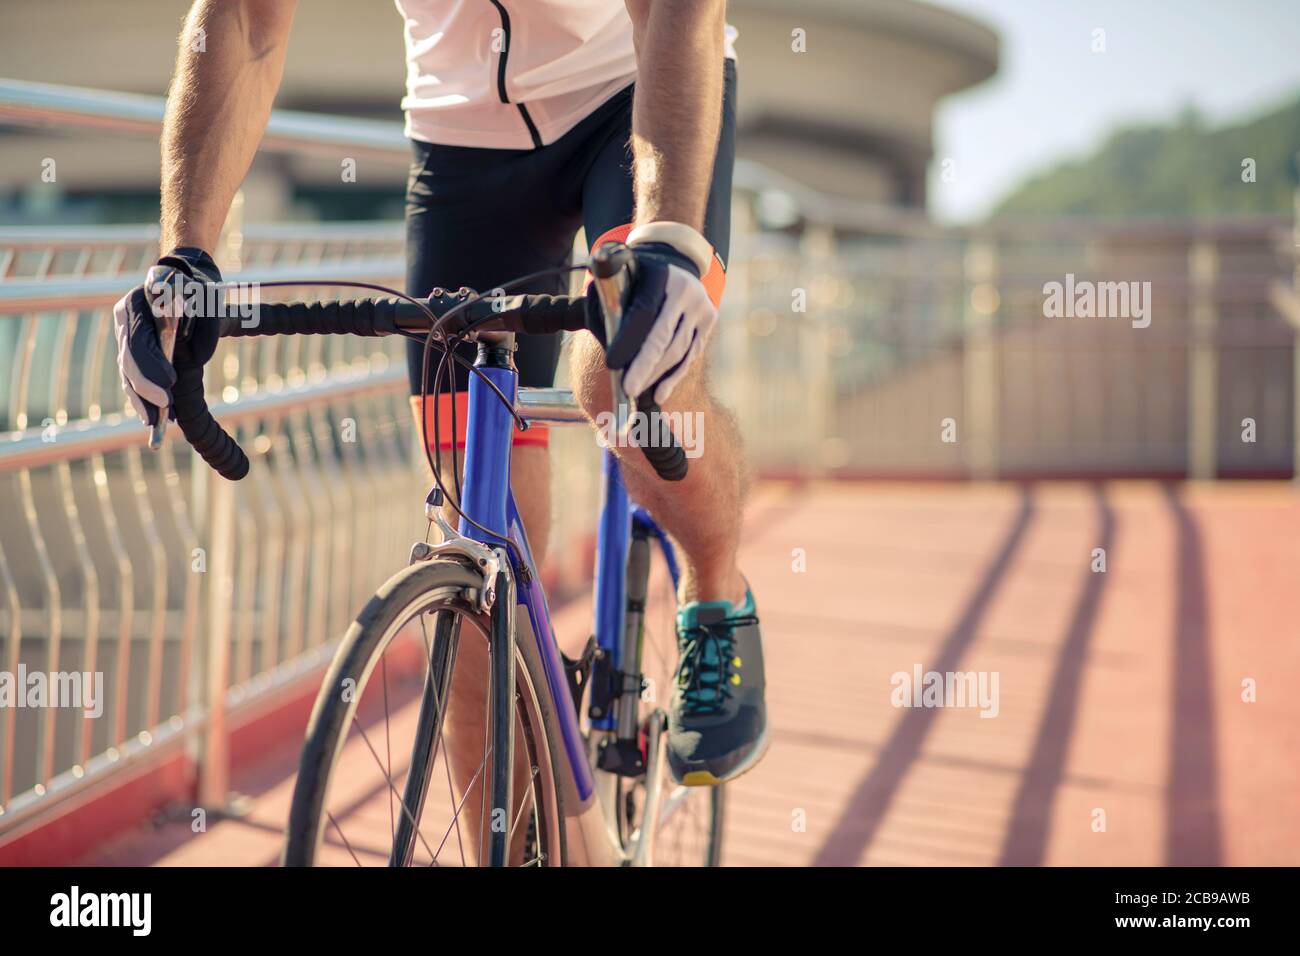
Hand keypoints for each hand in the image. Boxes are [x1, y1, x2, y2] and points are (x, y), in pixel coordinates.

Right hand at [113, 247, 222, 425]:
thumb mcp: (208, 300)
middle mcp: (124, 319)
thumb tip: (196, 360)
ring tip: (155, 421)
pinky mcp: (131, 350)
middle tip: (165, 406)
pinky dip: (141, 396)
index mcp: (136, 302)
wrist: (184, 279)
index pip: (138, 338)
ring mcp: (125, 335)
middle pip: (128, 359)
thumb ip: (205, 326)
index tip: (170, 383)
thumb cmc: (198, 290)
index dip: (150, 364)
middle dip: (145, 387)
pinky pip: (132, 376)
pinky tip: (152, 417)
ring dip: (141, 398)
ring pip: (127, 372)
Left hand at [588, 222, 717, 405]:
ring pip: (678, 349)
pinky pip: (691, 355)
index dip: (629, 339)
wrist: (673, 263)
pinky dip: (674, 376)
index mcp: (660, 274)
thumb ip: (606, 303)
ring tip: (636, 390)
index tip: (612, 364)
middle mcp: (686, 288)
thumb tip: (606, 339)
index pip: (644, 311)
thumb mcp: (619, 279)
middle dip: (644, 366)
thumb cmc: (636, 278)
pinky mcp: (710, 320)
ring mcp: (702, 305)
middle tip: (628, 389)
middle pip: (664, 336)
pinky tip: (659, 393)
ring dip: (656, 374)